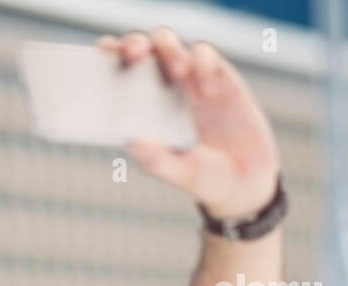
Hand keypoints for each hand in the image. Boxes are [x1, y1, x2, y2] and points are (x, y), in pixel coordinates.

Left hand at [98, 28, 280, 218]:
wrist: (245, 180)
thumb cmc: (202, 177)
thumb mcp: (179, 173)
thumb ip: (156, 160)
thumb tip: (131, 142)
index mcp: (140, 109)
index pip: (117, 72)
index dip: (108, 55)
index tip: (101, 53)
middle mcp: (160, 88)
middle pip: (141, 48)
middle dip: (134, 43)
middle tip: (136, 55)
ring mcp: (188, 80)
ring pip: (169, 44)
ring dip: (168, 50)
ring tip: (178, 74)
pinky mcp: (218, 77)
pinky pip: (205, 55)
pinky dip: (203, 65)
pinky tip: (207, 91)